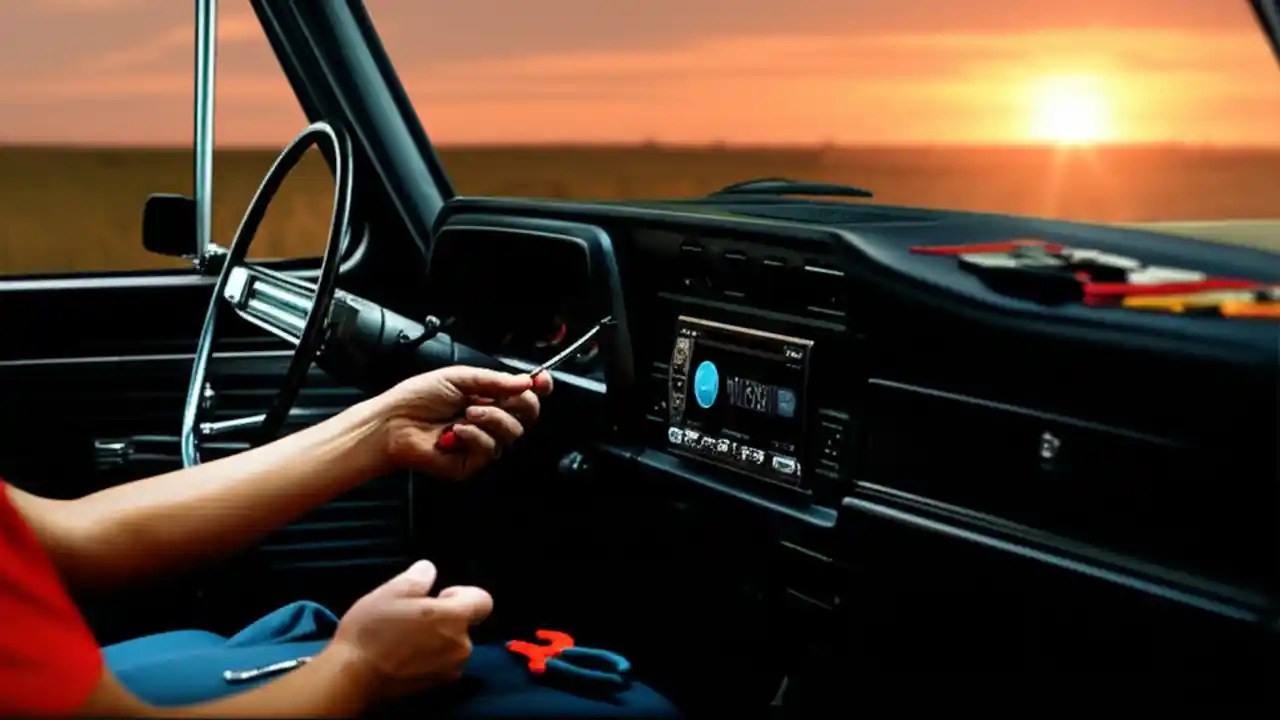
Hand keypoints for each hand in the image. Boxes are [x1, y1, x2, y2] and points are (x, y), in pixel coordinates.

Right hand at [331, 560, 492, 703]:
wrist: (351, 676)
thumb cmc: (371, 631)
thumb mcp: (391, 591)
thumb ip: (418, 577)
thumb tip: (429, 570)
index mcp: (455, 618)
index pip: (483, 600)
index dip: (462, 593)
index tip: (438, 596)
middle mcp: (460, 646)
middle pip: (463, 624)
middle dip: (443, 618)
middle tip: (411, 617)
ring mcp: (449, 669)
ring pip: (451, 644)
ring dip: (435, 638)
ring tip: (403, 637)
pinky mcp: (437, 685)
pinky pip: (440, 663)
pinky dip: (428, 657)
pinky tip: (402, 655)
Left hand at [377, 365, 552, 478]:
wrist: (392, 423)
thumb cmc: (417, 398)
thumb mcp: (458, 377)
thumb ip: (494, 380)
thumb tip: (526, 381)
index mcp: (488, 397)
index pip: (524, 395)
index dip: (538, 388)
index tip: (541, 381)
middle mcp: (489, 420)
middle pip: (528, 416)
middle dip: (521, 404)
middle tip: (501, 397)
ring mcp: (482, 443)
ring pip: (512, 433)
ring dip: (491, 418)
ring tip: (466, 413)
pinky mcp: (471, 463)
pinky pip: (490, 449)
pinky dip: (474, 436)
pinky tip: (454, 432)